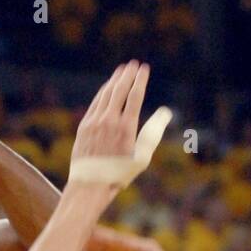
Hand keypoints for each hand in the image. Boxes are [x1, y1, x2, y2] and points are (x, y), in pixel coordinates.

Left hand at [68, 60, 150, 210]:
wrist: (89, 186)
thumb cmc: (119, 175)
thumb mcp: (141, 157)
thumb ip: (154, 132)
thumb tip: (166, 112)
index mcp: (126, 128)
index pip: (134, 96)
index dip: (140, 80)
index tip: (144, 69)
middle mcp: (109, 121)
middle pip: (119, 90)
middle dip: (128, 75)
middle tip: (134, 65)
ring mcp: (95, 122)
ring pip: (106, 94)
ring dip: (114, 80)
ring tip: (121, 71)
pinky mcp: (84, 126)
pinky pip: (95, 103)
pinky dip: (103, 93)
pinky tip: (107, 88)